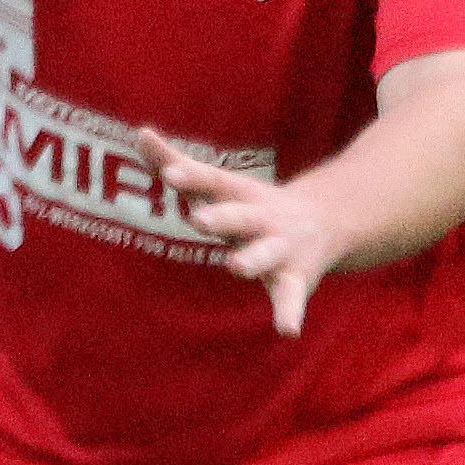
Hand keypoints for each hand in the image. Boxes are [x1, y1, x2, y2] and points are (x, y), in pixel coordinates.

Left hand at [152, 141, 355, 337]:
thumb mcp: (219, 184)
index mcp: (240, 194)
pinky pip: (291, 298)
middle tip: (199, 219)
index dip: (191, 177)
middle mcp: (261, 217)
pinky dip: (290, 313)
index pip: (212, 181)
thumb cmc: (250, 205)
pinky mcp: (294, 279)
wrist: (326, 222)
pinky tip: (287, 331)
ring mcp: (280, 247)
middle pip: (240, 215)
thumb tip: (138, 134)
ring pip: (265, 254)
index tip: (169, 173)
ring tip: (235, 266)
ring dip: (252, 259)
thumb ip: (175, 161)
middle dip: (221, 217)